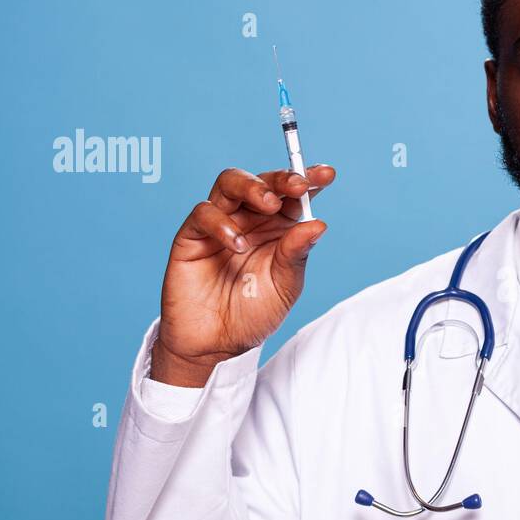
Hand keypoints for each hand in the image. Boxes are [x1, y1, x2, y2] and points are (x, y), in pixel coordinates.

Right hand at [150, 165, 334, 385]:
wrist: (217, 345)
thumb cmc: (253, 314)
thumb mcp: (285, 286)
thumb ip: (297, 254)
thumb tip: (318, 223)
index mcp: (277, 228)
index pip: (292, 195)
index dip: (308, 179)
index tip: (327, 174)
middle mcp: (249, 221)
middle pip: (262, 181)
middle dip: (281, 178)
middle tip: (297, 186)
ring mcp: (220, 225)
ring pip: (229, 183)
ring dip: (252, 186)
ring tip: (268, 206)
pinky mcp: (191, 237)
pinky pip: (203, 214)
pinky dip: (221, 223)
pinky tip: (237, 244)